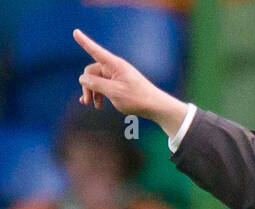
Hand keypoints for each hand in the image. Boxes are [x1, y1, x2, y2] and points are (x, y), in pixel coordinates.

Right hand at [73, 29, 187, 135]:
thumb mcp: (113, 92)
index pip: (95, 51)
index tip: (75, 32)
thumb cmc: (136, 98)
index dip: (84, 42)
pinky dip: (99, 94)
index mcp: (114, 64)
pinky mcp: (119, 83)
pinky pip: (104, 85)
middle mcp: (114, 67)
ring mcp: (116, 75)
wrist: (154, 106)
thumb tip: (82, 79)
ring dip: (93, 92)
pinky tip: (97, 104)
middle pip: (92, 72)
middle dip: (87, 86)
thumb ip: (96, 85)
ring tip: (94, 106)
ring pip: (97, 80)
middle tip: (87, 103)